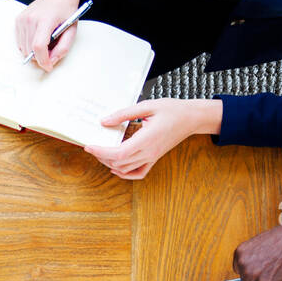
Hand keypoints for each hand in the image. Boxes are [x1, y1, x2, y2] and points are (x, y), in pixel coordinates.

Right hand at [16, 0, 83, 70]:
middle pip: (30, 50)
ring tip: (46, 41)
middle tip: (51, 50)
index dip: (43, 61)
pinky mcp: (18, 21)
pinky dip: (28, 45)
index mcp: (45, 20)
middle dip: (40, 57)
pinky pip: (20, 42)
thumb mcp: (71, 29)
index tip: (48, 67)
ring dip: (34, 51)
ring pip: (24, 49)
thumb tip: (51, 62)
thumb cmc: (66, 9)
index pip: (38, 47)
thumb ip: (63, 48)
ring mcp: (22, 20)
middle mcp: (30, 19)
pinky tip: (38, 37)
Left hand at [85, 98, 221, 180]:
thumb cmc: (173, 110)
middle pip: (118, 163)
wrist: (192, 118)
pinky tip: (116, 168)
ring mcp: (151, 158)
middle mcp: (148, 153)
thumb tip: (105, 121)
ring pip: (125, 169)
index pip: (119, 153)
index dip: (101, 152)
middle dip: (101, 156)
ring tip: (101, 152)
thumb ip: (124, 114)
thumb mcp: (148, 106)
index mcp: (146, 139)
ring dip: (110, 163)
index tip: (89, 146)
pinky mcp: (154, 159)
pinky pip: (138, 173)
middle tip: (93, 145)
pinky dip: (125, 174)